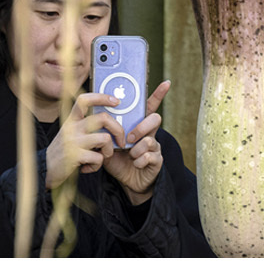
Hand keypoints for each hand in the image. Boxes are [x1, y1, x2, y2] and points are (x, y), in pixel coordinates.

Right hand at [45, 92, 122, 190]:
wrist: (44, 168)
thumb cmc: (63, 151)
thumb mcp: (70, 133)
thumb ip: (84, 125)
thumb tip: (109, 121)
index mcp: (71, 120)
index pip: (85, 100)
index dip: (102, 97)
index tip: (116, 101)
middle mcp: (72, 127)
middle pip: (103, 118)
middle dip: (118, 129)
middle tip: (120, 140)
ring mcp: (73, 141)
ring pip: (105, 139)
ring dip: (109, 151)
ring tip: (102, 156)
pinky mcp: (74, 156)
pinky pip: (98, 158)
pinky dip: (97, 165)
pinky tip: (88, 167)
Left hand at [101, 81, 170, 204]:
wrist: (125, 181)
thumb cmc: (117, 160)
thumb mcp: (108, 143)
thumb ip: (105, 131)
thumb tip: (96, 117)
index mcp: (138, 126)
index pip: (148, 107)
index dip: (158, 94)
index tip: (166, 82)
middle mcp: (149, 134)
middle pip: (155, 119)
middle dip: (141, 127)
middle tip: (129, 138)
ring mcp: (154, 147)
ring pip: (151, 140)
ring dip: (136, 149)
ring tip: (129, 155)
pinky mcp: (157, 160)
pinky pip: (150, 156)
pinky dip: (139, 160)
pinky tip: (134, 163)